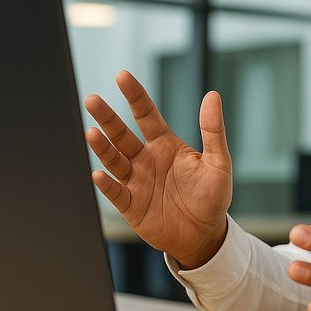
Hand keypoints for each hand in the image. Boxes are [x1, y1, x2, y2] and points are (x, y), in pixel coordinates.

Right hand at [84, 71, 231, 269]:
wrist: (204, 234)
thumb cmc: (212, 196)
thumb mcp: (218, 161)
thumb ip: (213, 130)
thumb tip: (212, 96)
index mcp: (165, 145)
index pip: (146, 115)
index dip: (135, 96)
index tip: (122, 76)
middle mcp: (146, 160)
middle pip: (122, 135)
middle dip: (107, 118)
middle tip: (92, 100)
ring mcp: (136, 182)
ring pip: (114, 161)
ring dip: (102, 148)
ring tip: (92, 133)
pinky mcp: (131, 206)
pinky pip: (116, 193)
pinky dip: (107, 185)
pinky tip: (99, 174)